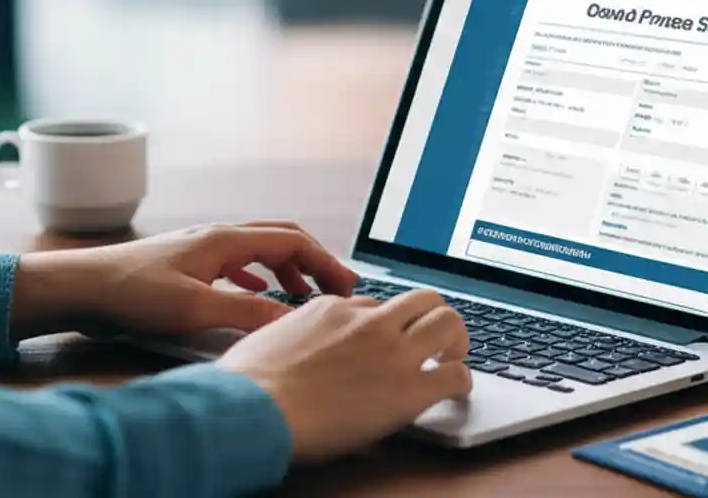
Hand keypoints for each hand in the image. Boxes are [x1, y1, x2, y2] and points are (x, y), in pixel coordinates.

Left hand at [10, 221, 358, 339]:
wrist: (77, 287)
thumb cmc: (130, 295)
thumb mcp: (194, 310)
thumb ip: (247, 315)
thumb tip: (293, 322)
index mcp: (225, 240)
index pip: (293, 240)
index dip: (326, 262)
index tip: (348, 287)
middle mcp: (216, 235)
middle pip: (279, 238)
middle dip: (313, 260)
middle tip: (336, 288)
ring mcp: (199, 246)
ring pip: (257, 249)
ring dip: (286, 268)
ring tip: (302, 295)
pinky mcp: (183, 262)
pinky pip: (234, 262)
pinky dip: (256, 275)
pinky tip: (254, 293)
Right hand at [218, 289, 471, 461]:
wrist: (254, 409)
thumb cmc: (246, 385)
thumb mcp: (264, 340)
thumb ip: (288, 336)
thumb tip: (285, 347)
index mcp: (331, 309)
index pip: (371, 305)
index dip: (380, 324)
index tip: (382, 339)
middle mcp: (367, 322)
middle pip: (420, 300)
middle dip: (431, 315)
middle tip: (433, 337)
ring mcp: (391, 352)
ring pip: (447, 322)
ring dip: (455, 338)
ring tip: (453, 355)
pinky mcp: (408, 389)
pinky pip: (455, 375)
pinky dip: (461, 379)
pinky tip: (455, 389)